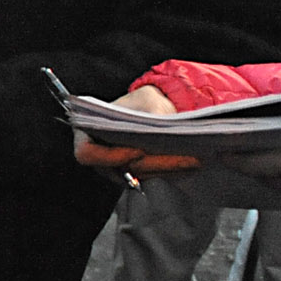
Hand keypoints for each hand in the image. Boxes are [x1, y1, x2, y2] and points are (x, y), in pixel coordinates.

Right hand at [72, 84, 201, 174]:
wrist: (158, 108)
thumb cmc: (145, 101)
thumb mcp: (147, 101)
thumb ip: (148, 119)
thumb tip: (157, 136)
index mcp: (88, 130)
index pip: (86, 153)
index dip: (110, 156)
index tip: (138, 150)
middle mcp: (98, 153)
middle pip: (115, 171)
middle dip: (149, 165)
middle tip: (178, 157)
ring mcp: (114, 167)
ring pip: (136, 178)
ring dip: (164, 170)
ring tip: (193, 159)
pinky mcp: (134, 174)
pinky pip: (148, 178)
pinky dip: (168, 171)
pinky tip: (188, 163)